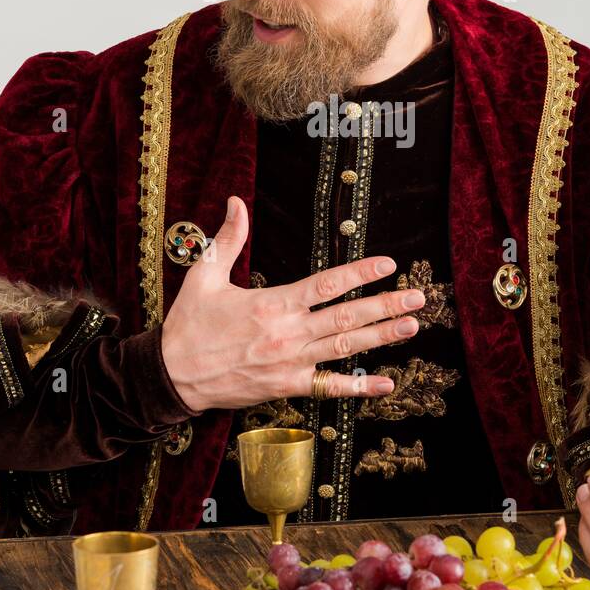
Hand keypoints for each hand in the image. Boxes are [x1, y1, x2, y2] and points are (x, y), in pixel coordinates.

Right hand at [160, 196, 425, 412]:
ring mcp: (290, 363)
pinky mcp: (286, 387)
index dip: (360, 272)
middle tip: (418, 297)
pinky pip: (329, 388)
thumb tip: (237, 201)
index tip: (388, 264)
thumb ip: (228, 239)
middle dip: (385, 305)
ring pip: (345, 348)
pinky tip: (385, 384)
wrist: (172, 375)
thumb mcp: (205, 275)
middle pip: (347, 316)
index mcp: (273, 303)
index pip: (326, 284)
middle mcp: (288, 333)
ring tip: (411, 326)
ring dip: (381, 337)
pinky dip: (359, 388)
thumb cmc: (188, 324)